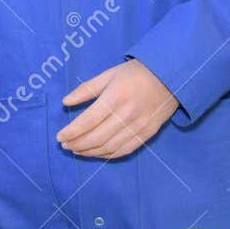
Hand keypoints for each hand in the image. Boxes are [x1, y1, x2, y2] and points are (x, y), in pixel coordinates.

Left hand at [57, 60, 178, 159]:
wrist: (169, 77)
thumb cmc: (135, 73)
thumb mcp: (108, 74)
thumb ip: (86, 89)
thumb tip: (65, 102)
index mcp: (115, 97)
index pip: (88, 121)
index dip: (72, 132)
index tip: (59, 137)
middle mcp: (127, 114)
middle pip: (96, 137)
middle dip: (77, 144)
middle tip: (65, 145)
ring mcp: (138, 126)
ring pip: (109, 147)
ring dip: (89, 152)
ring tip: (76, 150)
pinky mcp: (147, 134)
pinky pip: (124, 150)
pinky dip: (107, 155)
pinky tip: (95, 153)